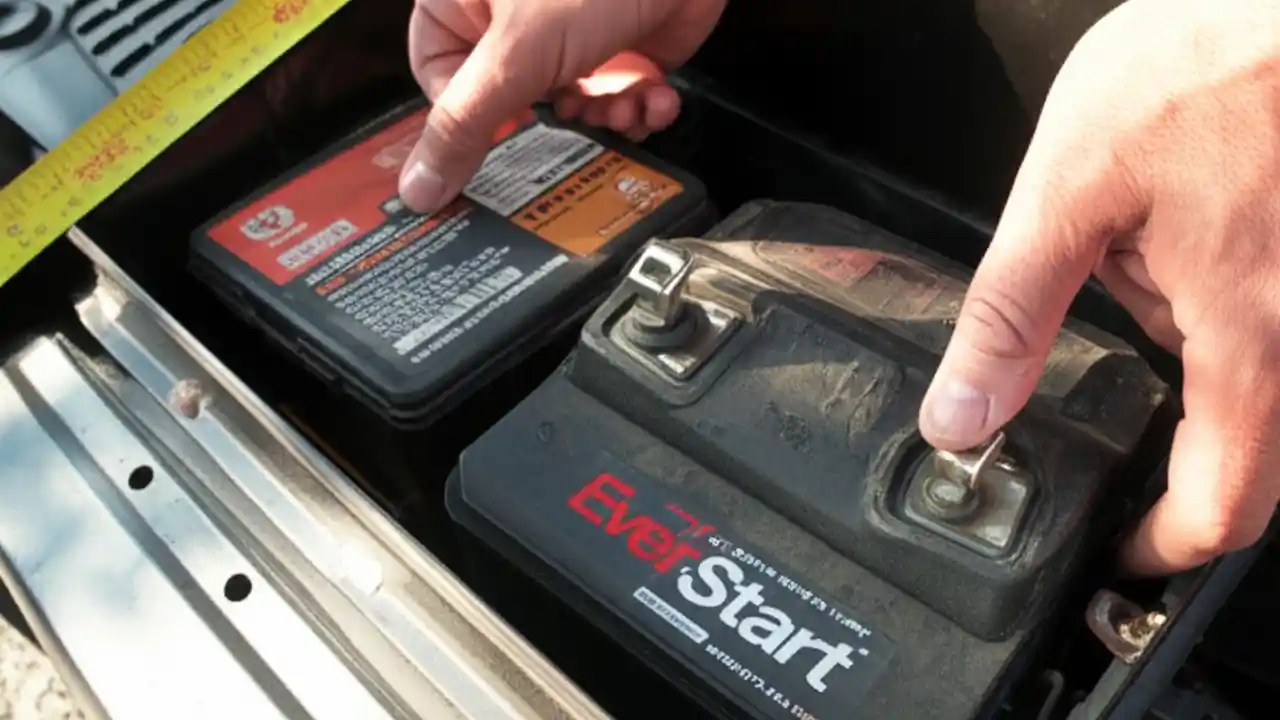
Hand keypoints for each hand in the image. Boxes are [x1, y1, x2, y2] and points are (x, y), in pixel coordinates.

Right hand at [400, 0, 725, 212]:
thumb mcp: (516, 56)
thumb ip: (465, 126)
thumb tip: (421, 188)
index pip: (437, 72)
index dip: (471, 114)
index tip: (506, 132)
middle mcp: (516, 15)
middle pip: (510, 98)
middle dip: (551, 122)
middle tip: (569, 124)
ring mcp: (572, 29)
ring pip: (570, 106)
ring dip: (603, 119)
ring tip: (622, 109)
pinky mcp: (625, 43)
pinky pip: (619, 95)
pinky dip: (641, 107)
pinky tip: (654, 99)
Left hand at [918, 0, 1279, 575]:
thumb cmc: (1212, 58)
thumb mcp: (1070, 191)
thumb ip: (1012, 316)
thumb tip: (961, 417)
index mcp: (1251, 335)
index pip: (1227, 505)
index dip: (1166, 547)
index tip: (1121, 550)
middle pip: (1241, 438)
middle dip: (1159, 404)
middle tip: (1106, 322)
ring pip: (1251, 366)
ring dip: (1183, 323)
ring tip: (1144, 223)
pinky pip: (1267, 311)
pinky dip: (1216, 284)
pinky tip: (1186, 208)